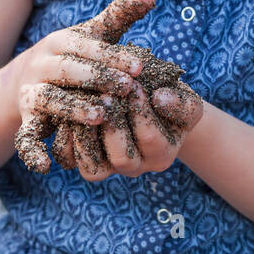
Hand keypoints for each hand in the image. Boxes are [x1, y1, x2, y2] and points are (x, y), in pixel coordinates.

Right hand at [13, 0, 151, 172]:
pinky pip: (25, 137)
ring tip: (101, 116)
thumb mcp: (93, 33)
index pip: (87, 46)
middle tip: (127, 89)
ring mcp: (31, 93)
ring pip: (50, 100)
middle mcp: (42, 64)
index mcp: (61, 41)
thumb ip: (120, 14)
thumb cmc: (73, 55)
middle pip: (68, 71)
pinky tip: (47, 166)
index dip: (113, 57)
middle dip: (98, 79)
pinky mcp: (26, 120)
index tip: (139, 68)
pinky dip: (32, 152)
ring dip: (73, 108)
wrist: (25, 79)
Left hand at [73, 76, 204, 181]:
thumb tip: (161, 99)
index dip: (140, 113)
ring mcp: (109, 168)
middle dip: (113, 127)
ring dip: (86, 137)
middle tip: (107, 95)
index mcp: (161, 155)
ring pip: (93, 168)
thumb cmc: (169, 102)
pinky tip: (68, 114)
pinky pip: (71, 161)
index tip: (134, 85)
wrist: (151, 106)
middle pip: (122, 159)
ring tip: (84, 106)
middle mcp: (135, 167)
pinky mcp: (86, 161)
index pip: (150, 139)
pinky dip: (67, 141)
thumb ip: (182, 104)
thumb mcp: (187, 102)